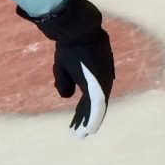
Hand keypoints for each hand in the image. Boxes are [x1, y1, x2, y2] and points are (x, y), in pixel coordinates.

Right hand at [17, 0, 115, 137]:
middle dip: (85, 120)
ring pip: (97, 109)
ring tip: (81, 135)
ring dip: (89, 123)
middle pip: (94, 105)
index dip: (83, 111)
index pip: (90, 98)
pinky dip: (93, 119)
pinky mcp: (100, 84)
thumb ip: (64, 80)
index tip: (76, 123)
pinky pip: (98, 107)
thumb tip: (66, 97)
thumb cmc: (70, 44)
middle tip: (78, 134)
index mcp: (94, 76)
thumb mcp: (62, 64)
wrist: (76, 29)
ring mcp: (102, 83)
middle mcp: (101, 81)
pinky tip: (89, 130)